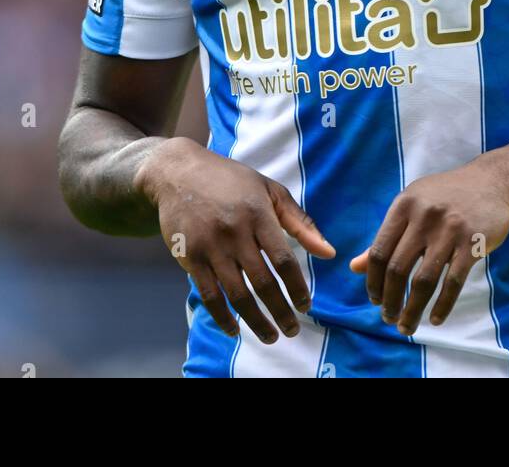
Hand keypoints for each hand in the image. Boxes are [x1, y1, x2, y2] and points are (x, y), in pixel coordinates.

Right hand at [136, 137, 335, 343]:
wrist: (178, 173)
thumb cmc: (231, 181)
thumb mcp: (269, 190)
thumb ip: (300, 221)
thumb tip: (329, 253)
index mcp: (258, 214)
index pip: (284, 259)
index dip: (297, 287)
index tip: (306, 305)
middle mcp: (235, 232)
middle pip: (263, 282)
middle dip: (280, 311)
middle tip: (292, 330)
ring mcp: (211, 247)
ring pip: (237, 294)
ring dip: (256, 321)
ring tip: (270, 335)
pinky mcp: (190, 257)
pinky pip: (209, 295)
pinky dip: (222, 317)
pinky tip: (234, 330)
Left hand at [349, 157, 508, 335]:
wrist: (493, 182)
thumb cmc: (446, 196)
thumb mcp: (413, 206)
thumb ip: (387, 236)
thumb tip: (354, 268)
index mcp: (404, 205)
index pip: (379, 251)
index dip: (373, 281)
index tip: (374, 300)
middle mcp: (423, 216)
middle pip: (397, 268)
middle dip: (390, 300)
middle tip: (388, 318)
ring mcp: (449, 230)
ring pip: (424, 280)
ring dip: (412, 309)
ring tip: (407, 326)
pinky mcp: (472, 243)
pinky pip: (453, 282)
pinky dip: (442, 305)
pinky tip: (435, 319)